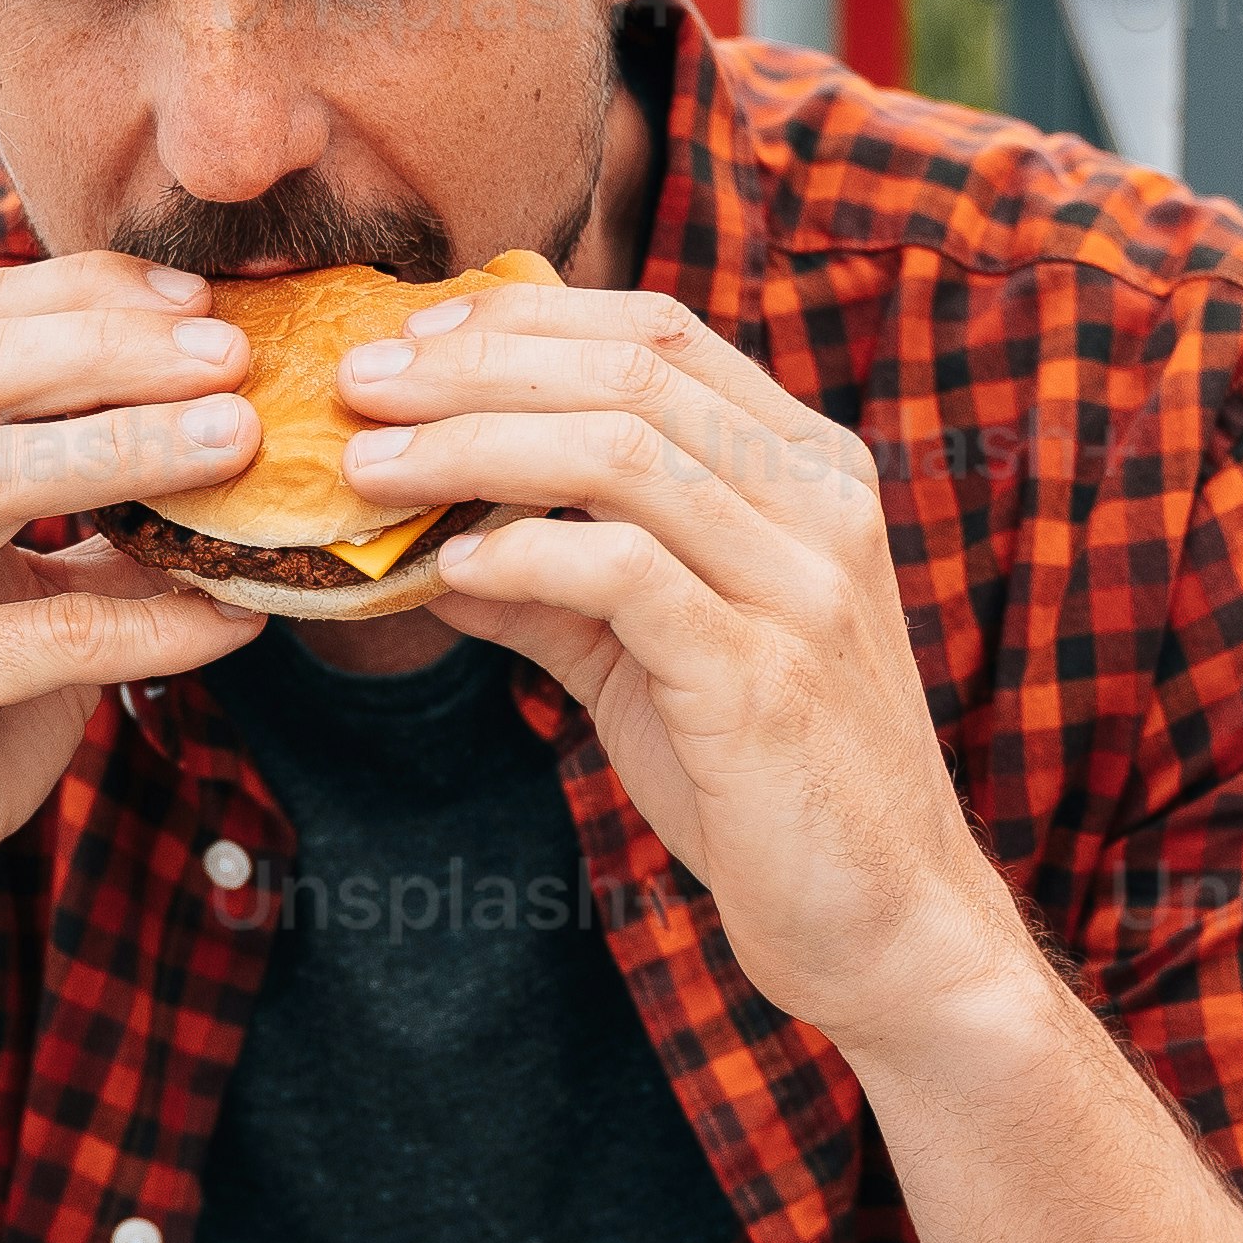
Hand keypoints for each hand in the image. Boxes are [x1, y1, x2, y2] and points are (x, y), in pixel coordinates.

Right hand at [0, 256, 262, 996]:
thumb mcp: (17, 596)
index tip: (202, 302)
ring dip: (134, 447)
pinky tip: (234, 618)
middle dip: (116, 347)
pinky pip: (45, 633)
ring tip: (242, 442)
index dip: (88, 297)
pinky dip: (152, 621)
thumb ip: (91, 517)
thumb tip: (232, 440)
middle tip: (236, 355)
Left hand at [334, 279, 1029, 1059]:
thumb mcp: (657, 656)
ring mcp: (802, 584)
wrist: (886, 924)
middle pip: (630, 372)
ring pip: (620, 453)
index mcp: (809, 469)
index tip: (413, 336)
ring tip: (371, 466)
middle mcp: (821, 502)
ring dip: (471, 446)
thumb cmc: (768, 784)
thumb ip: (560, 586)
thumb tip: (431, 541)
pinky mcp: (763, 675)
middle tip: (356, 385)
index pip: (662, 331)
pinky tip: (451, 568)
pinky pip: (625, 573)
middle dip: (473, 366)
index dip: (526, 317)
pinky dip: (526, 555)